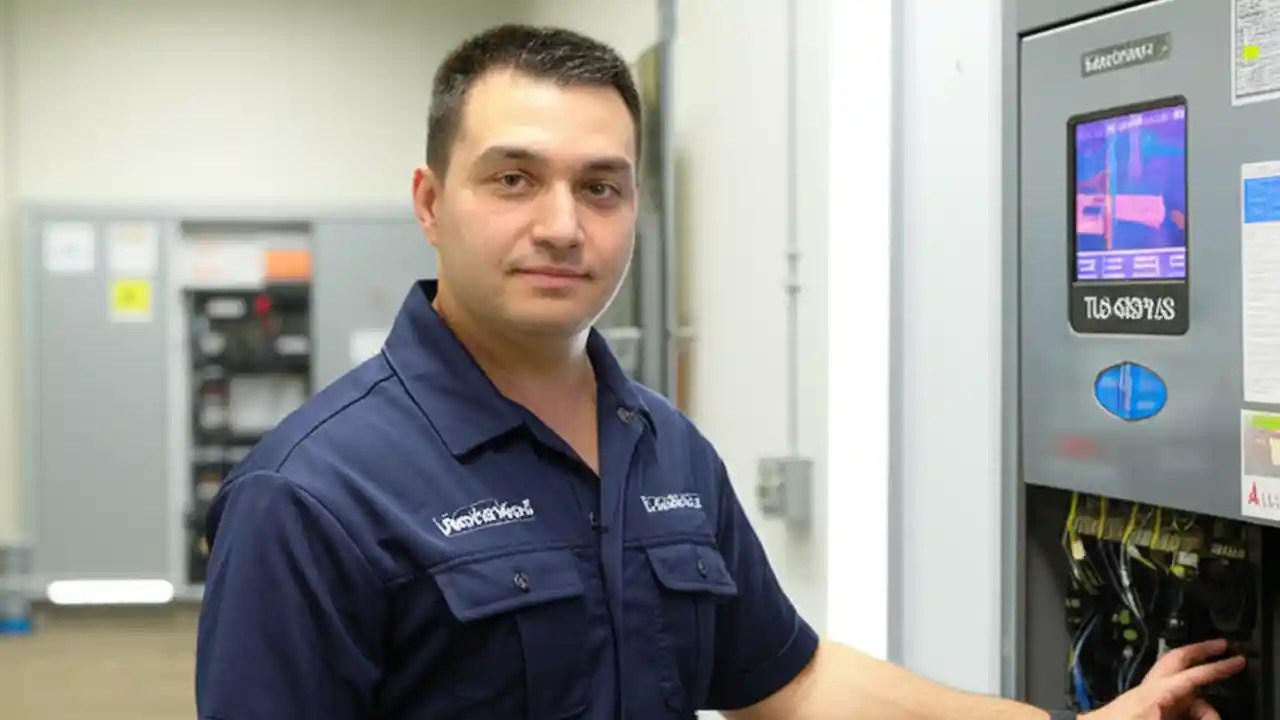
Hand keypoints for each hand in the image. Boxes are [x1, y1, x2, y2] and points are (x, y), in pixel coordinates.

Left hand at [1082, 639, 1245, 719]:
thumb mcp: (1155, 718)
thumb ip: (1190, 713)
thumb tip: (1209, 713)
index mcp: (1156, 692)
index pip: (1193, 676)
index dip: (1218, 668)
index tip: (1239, 660)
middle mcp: (1152, 688)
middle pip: (1179, 660)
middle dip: (1202, 652)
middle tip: (1224, 648)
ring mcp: (1147, 695)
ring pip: (1182, 688)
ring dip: (1201, 703)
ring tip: (1209, 719)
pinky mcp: (1144, 705)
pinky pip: (1174, 700)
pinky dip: (1189, 709)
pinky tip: (1197, 716)